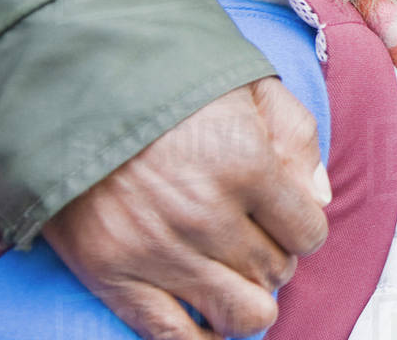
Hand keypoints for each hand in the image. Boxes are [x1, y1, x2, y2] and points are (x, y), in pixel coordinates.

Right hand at [42, 77, 329, 339]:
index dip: (303, 227)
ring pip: (242, 314)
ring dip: (249, 300)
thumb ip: (296, 135)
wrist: (76, 87)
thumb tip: (320, 198)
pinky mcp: (115, 276)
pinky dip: (204, 339)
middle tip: (254, 236)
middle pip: (276, 272)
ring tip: (236, 276)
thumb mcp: (249, 84)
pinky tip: (209, 319)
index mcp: (247, 162)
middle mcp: (209, 214)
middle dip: (275, 258)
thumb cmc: (171, 82)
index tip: (287, 216)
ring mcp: (162, 250)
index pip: (308, 232)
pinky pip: (176, 338)